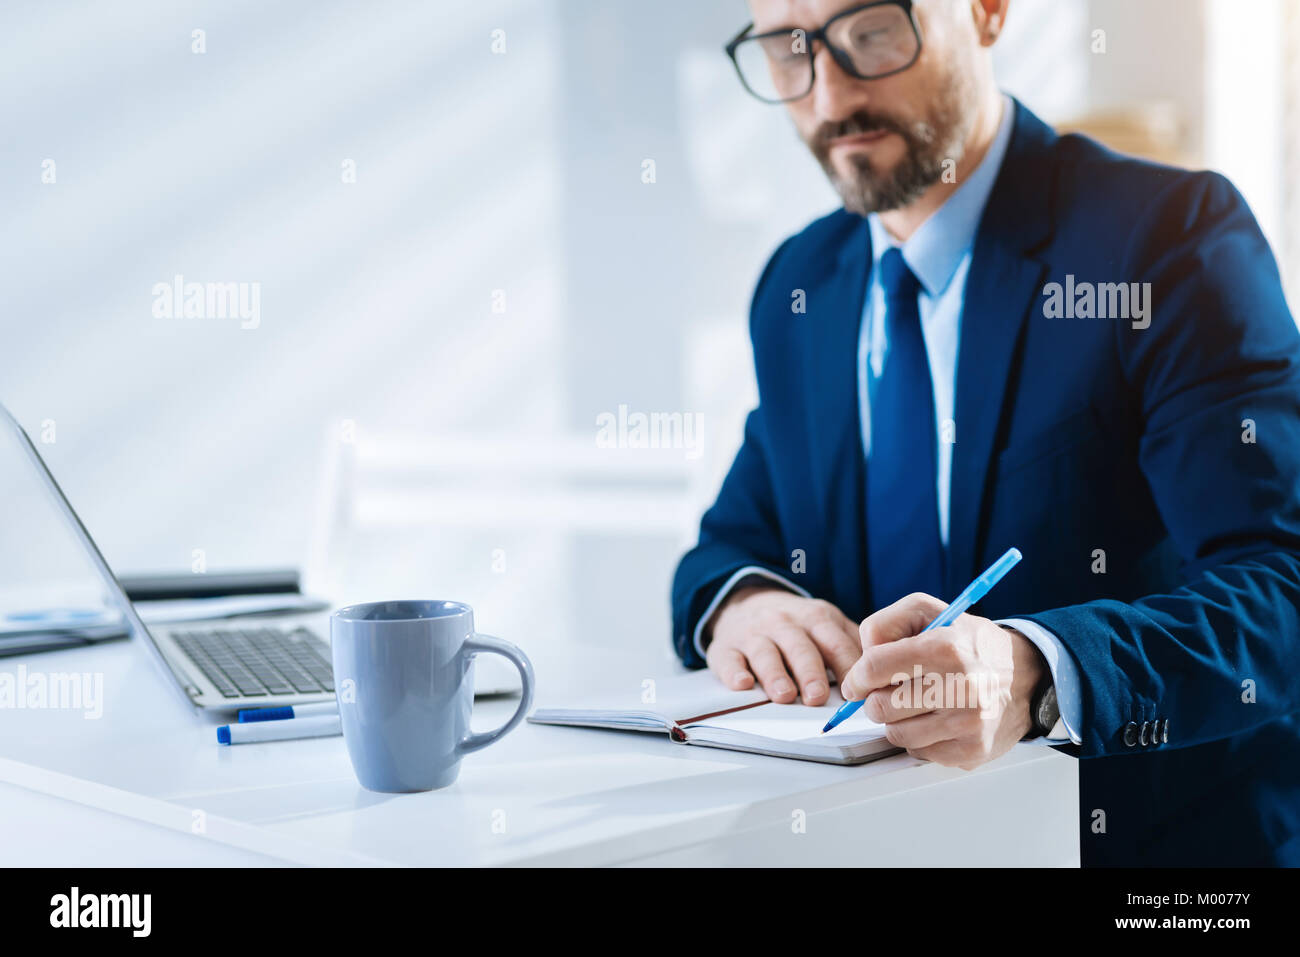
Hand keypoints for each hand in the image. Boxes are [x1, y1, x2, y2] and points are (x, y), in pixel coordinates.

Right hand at [706, 587, 861, 705]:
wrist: (745, 602)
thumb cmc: (795, 625)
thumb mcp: (826, 623)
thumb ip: (851, 645)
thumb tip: (882, 676)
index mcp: (816, 618)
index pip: (835, 643)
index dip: (846, 666)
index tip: (857, 691)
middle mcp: (784, 623)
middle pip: (800, 647)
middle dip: (810, 672)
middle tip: (818, 698)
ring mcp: (753, 634)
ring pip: (764, 653)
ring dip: (775, 675)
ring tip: (784, 696)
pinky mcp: (725, 647)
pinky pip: (728, 659)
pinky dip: (733, 672)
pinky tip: (742, 684)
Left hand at [839, 593, 1046, 769]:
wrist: (1023, 676)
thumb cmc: (967, 643)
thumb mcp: (927, 612)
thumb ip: (884, 625)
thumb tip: (860, 663)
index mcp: (947, 647)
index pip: (875, 667)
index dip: (857, 677)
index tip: (857, 682)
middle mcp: (962, 687)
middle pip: (881, 706)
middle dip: (878, 698)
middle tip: (894, 690)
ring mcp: (969, 724)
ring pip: (895, 733)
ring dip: (898, 720)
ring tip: (920, 703)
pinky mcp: (972, 750)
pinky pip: (919, 751)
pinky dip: (920, 737)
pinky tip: (939, 719)